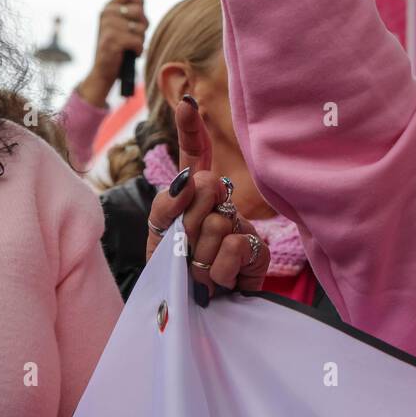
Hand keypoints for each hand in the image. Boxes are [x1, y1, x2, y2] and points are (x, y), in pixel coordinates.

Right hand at [76, 0, 148, 106]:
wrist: (104, 71)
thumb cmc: (118, 48)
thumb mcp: (123, 25)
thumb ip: (130, 8)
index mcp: (109, 7)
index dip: (140, 0)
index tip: (137, 15)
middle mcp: (106, 13)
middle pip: (140, 9)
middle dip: (143, 25)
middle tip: (132, 36)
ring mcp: (108, 26)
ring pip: (141, 27)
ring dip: (140, 40)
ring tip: (128, 46)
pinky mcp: (112, 40)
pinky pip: (138, 41)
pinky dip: (138, 50)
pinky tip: (128, 54)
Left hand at [145, 98, 269, 301]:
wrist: (190, 316)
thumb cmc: (173, 275)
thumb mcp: (158, 238)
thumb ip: (167, 204)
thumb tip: (193, 179)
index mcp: (191, 196)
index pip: (192, 157)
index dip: (190, 128)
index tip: (186, 100)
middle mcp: (219, 205)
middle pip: (204, 187)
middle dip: (187, 221)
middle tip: (185, 249)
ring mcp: (240, 225)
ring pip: (218, 221)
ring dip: (199, 254)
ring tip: (199, 272)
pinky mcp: (257, 251)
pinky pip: (235, 245)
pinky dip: (218, 269)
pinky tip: (220, 281)